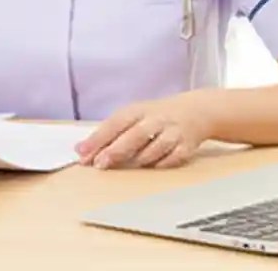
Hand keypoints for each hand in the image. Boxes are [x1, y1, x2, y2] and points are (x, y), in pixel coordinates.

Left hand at [75, 94, 212, 169]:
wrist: (196, 110)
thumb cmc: (156, 116)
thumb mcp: (133, 117)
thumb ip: (108, 133)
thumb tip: (80, 149)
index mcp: (138, 110)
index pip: (115, 123)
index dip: (99, 138)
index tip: (83, 153)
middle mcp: (156, 119)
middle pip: (134, 135)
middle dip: (116, 150)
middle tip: (100, 164)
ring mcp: (172, 132)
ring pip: (154, 147)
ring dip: (139, 159)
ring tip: (126, 167)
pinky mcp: (187, 145)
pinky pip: (173, 158)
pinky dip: (161, 163)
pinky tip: (152, 167)